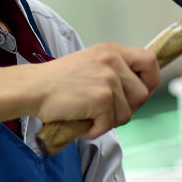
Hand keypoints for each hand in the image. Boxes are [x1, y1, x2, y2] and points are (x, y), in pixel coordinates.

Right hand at [27, 43, 159, 136]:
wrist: (31, 88)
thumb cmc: (57, 82)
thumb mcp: (91, 64)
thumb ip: (114, 72)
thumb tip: (138, 92)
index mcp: (112, 51)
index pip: (150, 62)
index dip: (150, 81)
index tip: (139, 93)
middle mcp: (113, 61)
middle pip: (143, 94)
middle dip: (127, 108)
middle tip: (104, 111)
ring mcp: (109, 79)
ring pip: (127, 114)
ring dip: (108, 121)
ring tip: (86, 114)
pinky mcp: (102, 98)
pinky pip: (109, 124)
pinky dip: (94, 130)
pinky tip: (79, 121)